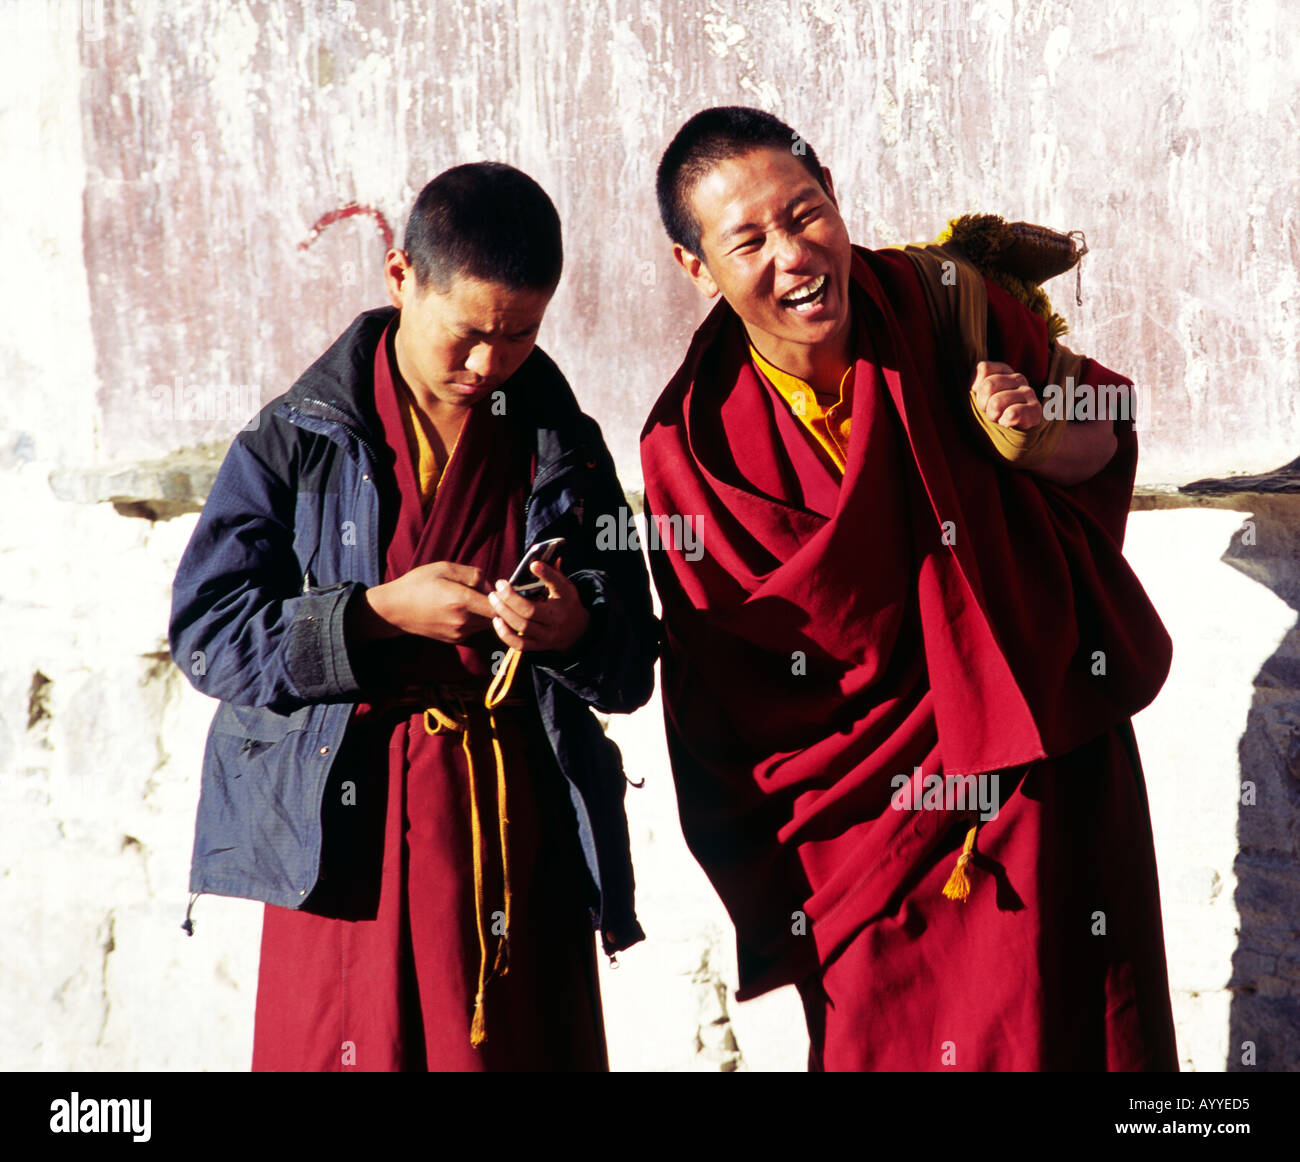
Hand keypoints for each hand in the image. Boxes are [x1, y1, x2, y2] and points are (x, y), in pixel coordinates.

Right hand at [358, 562, 494, 642]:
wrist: (395, 609)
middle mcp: (462, 620)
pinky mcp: (454, 640)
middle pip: (495, 616)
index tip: (499, 587)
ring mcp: (458, 633)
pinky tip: (461, 609)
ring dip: (486, 613)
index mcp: (461, 600)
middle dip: (496, 604)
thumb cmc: (418, 584)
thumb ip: (473, 574)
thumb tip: (492, 585)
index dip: (504, 597)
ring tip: (471, 599)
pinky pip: (475, 630)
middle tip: (484, 590)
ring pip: (486, 624)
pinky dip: (475, 620)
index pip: (498, 606)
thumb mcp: (444, 568)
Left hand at [488, 560, 590, 654]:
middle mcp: (557, 619)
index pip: (557, 585)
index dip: (546, 574)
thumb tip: (535, 561)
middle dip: (510, 598)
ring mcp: (547, 636)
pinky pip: (519, 644)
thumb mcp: (565, 586)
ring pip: (522, 627)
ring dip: (504, 613)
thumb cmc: (566, 603)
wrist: (577, 630)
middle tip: (499, 585)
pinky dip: (505, 634)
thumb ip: (551, 574)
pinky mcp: (539, 646)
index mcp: (565, 600)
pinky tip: (497, 620)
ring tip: (493, 599)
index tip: (533, 564)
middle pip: (529, 611)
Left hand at [970, 360, 1041, 430]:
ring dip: (993, 416)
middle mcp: (1018, 378)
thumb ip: (974, 381)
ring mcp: (1028, 393)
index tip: (982, 398)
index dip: (976, 388)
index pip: (984, 368)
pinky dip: (1005, 422)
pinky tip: (1008, 424)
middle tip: (990, 412)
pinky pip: (1012, 414)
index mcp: (1002, 371)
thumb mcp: (975, 395)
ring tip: (999, 418)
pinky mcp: (1035, 410)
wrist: (1009, 440)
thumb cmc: (988, 414)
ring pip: (997, 402)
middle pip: (988, 386)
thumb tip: (972, 380)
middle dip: (983, 404)